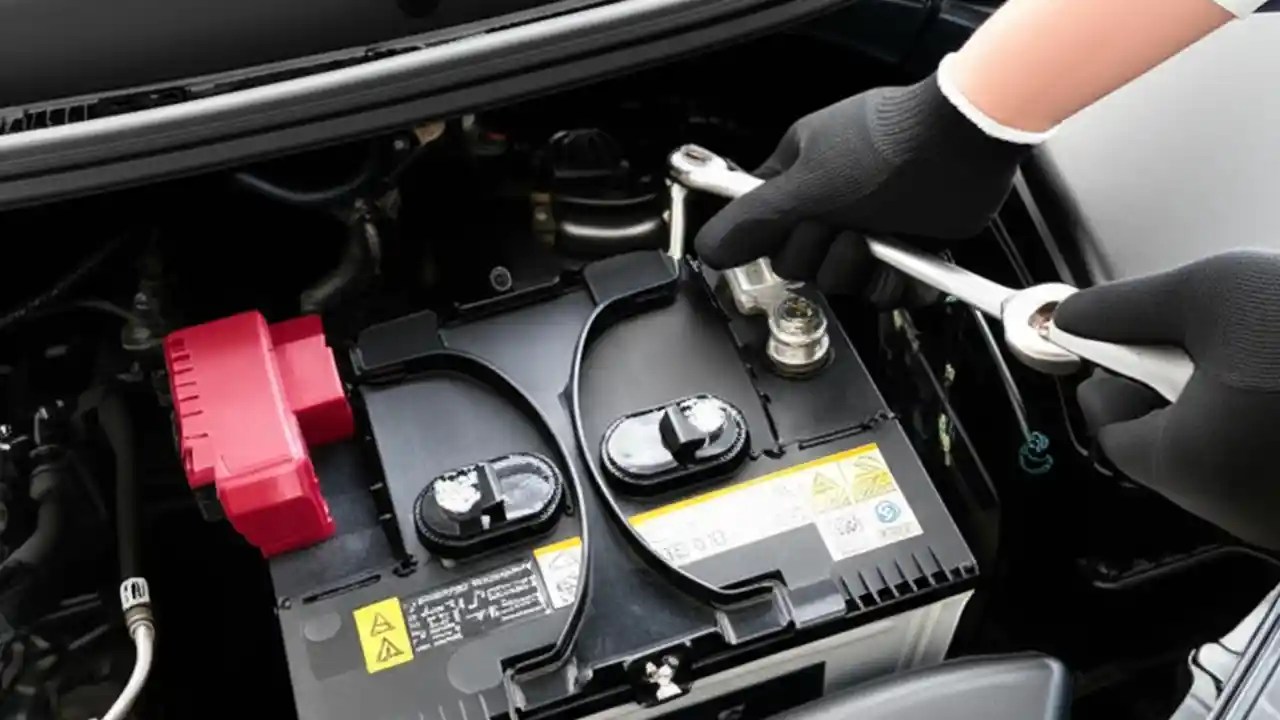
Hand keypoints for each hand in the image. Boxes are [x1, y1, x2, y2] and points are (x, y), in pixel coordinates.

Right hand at [692, 73, 1028, 303]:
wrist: (962, 148)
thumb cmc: (885, 149)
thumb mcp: (804, 187)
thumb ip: (751, 222)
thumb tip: (707, 248)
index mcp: (799, 174)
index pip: (764, 227)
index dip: (775, 242)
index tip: (792, 236)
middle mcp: (833, 199)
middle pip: (804, 263)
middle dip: (825, 257)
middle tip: (844, 229)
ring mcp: (872, 224)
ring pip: (846, 281)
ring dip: (862, 271)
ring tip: (880, 241)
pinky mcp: (909, 246)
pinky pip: (888, 289)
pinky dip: (900, 285)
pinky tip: (907, 265)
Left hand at [1055, 251, 1279, 549]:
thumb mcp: (1209, 293)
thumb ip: (1124, 308)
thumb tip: (1073, 318)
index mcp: (1189, 465)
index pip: (1110, 431)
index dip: (1109, 378)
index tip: (1120, 340)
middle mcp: (1237, 509)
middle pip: (1171, 444)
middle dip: (1175, 384)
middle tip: (1205, 334)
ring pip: (1230, 453)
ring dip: (1231, 400)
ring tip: (1266, 351)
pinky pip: (1276, 464)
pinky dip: (1272, 423)